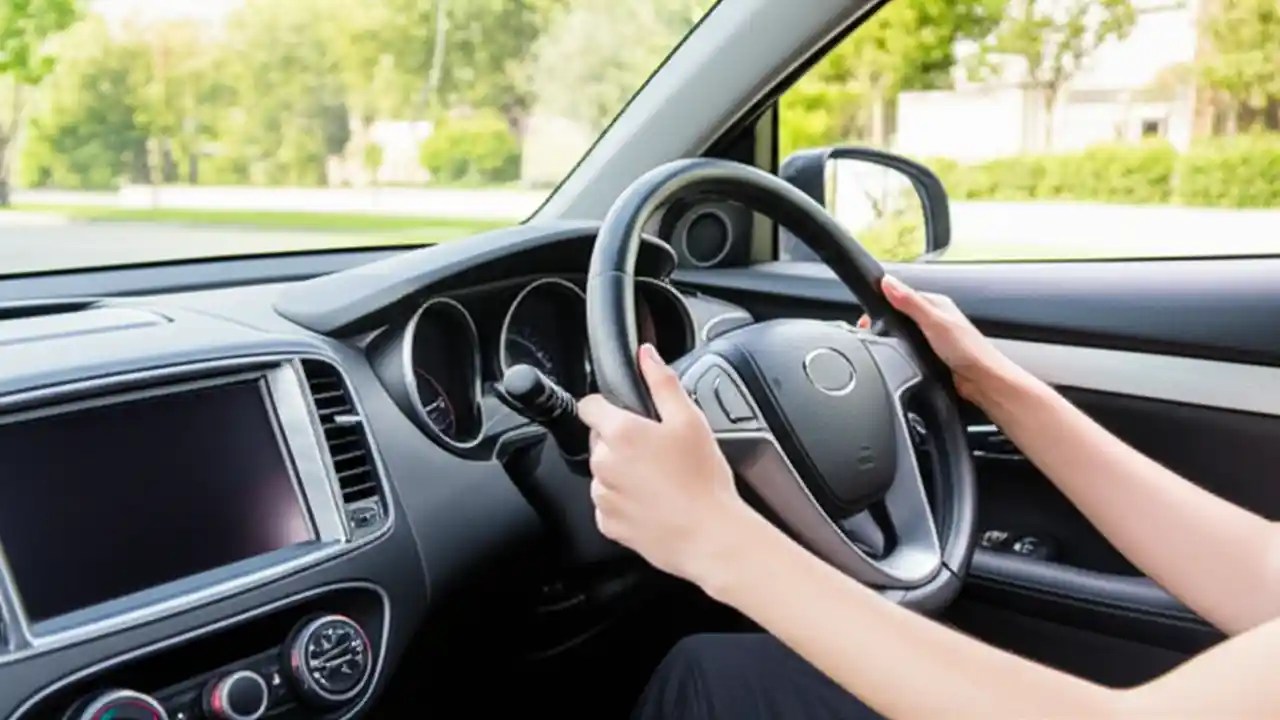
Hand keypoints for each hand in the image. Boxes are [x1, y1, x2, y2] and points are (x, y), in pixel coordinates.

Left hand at [577, 344, 753, 586]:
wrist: (709, 536)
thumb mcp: (690, 420)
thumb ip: (662, 382)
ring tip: (661, 480)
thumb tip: (646, 354)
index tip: (627, 414)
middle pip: (600, 440)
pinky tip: (655, 502)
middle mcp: (604, 464)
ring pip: (604, 473)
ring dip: (623, 472)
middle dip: (622, 442)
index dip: (607, 406)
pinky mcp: (608, 523)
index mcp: (620, 433)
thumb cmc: (703, 481)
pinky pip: (609, 504)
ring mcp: (603, 496)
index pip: (590, 406)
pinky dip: (626, 501)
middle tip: (659, 452)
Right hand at [860, 275, 1020, 405]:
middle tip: (870, 331)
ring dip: (893, 338)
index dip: (882, 302)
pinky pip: (909, 349)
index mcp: (935, 304)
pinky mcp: (930, 355)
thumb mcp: (933, 321)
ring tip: (883, 344)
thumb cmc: (968, 350)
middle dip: (885, 321)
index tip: (866, 316)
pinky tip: (899, 357)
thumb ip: (909, 302)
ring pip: (903, 333)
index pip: (901, 295)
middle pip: (900, 314)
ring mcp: (933, 337)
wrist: (982, 381)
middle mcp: (934, 318)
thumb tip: (888, 282)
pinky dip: (901, 352)